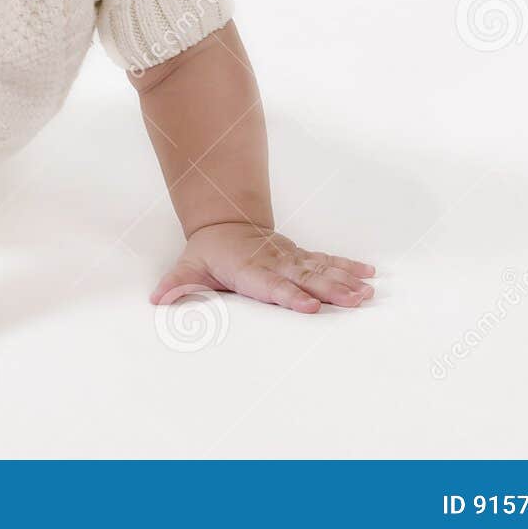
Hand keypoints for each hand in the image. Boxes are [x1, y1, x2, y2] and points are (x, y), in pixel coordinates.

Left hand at [150, 221, 376, 312]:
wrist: (226, 222)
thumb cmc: (209, 252)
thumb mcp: (188, 267)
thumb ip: (176, 284)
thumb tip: (157, 299)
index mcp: (250, 269)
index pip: (272, 285)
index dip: (290, 295)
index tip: (310, 306)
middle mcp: (275, 263)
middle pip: (305, 278)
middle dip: (331, 290)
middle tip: (355, 300)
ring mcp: (292, 259)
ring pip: (322, 269)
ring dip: (346, 281)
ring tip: (368, 292)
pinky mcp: (302, 258)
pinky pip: (328, 261)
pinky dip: (349, 267)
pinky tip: (370, 275)